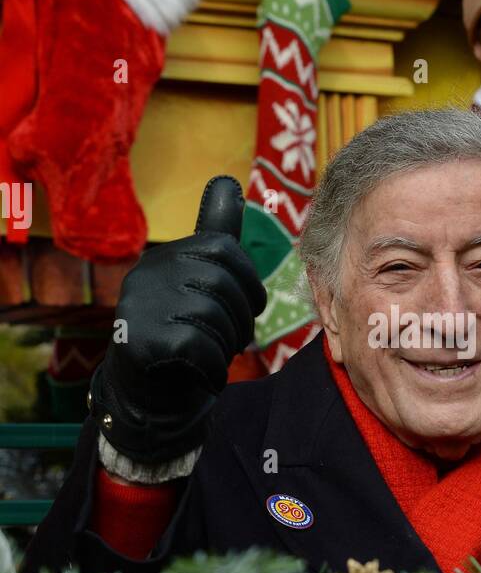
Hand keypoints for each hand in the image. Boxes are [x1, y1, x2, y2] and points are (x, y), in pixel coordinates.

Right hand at [88, 176, 266, 464]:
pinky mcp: (140, 340)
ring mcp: (139, 305)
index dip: (249, 282)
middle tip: (233, 339)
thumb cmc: (182, 331)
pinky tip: (205, 374)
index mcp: (165, 256)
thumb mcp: (198, 279)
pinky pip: (199, 347)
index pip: (223, 250)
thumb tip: (226, 179)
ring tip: (214, 355)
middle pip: (222, 284)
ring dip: (226, 345)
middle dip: (241, 318)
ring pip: (213, 317)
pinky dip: (213, 368)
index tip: (250, 306)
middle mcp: (147, 274)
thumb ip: (214, 234)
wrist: (145, 393)